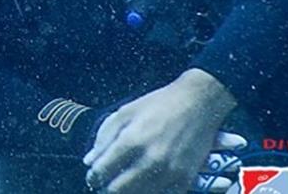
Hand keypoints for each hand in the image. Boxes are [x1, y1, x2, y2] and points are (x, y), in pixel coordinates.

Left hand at [82, 68, 240, 193]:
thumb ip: (104, 138)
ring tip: (122, 184)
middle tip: (104, 184)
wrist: (198, 102)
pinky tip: (143, 186)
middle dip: (107, 189)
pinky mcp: (186, 179)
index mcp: (132, 141)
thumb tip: (88, 161)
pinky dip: (150, 193)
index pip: (103, 171)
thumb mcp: (125, 113)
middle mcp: (150, 160)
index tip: (93, 177)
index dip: (93, 177)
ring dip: (127, 192)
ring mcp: (170, 172)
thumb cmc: (158, 105)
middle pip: (118, 190)